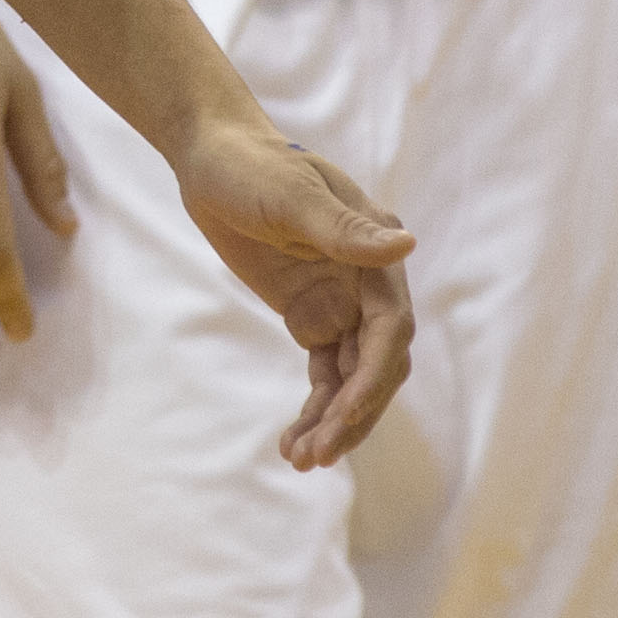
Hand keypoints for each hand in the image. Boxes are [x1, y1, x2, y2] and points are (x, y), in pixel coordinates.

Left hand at [169, 121, 415, 468]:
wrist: (212, 157)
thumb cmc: (251, 165)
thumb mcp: (290, 194)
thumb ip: (342, 228)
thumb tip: (406, 244)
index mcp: (376, 255)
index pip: (391, 331)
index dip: (374, 377)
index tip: (345, 413)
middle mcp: (369, 286)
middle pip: (377, 366)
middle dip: (353, 414)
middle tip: (317, 455)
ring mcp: (342, 305)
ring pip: (352, 379)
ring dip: (334, 422)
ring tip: (301, 460)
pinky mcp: (312, 317)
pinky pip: (324, 375)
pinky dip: (315, 409)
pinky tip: (294, 444)